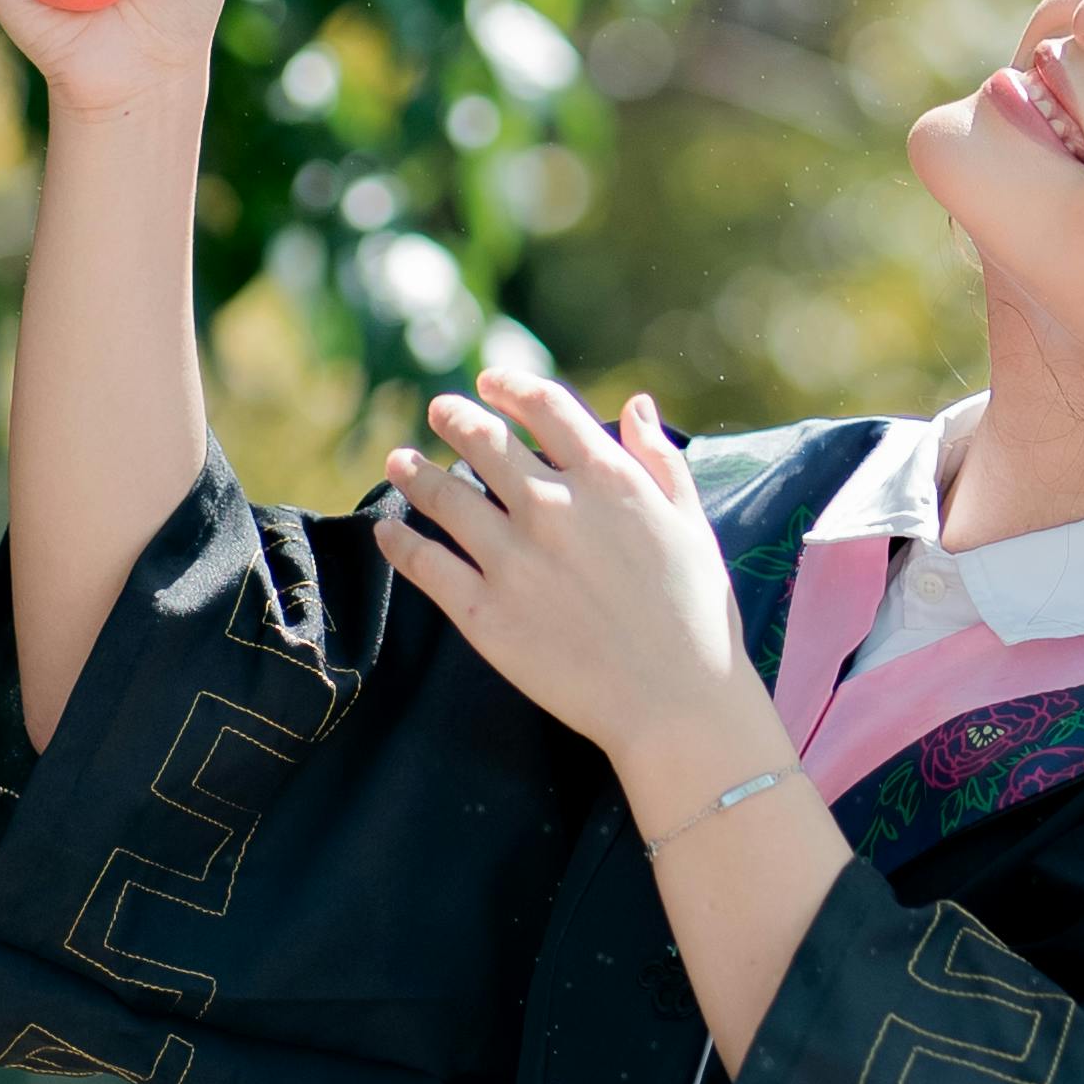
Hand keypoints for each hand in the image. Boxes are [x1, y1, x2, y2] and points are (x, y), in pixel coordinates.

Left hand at [376, 366, 772, 818]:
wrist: (676, 702)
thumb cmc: (696, 614)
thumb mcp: (692, 522)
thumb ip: (659, 459)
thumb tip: (636, 404)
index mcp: (607, 480)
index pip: (545, 407)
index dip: (510, 386)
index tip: (490, 381)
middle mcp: (552, 508)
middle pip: (485, 442)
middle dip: (455, 419)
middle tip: (438, 410)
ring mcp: (512, 559)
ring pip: (445, 496)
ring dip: (416, 471)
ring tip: (398, 459)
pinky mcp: (484, 612)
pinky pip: (427, 565)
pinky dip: (401, 542)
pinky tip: (387, 531)